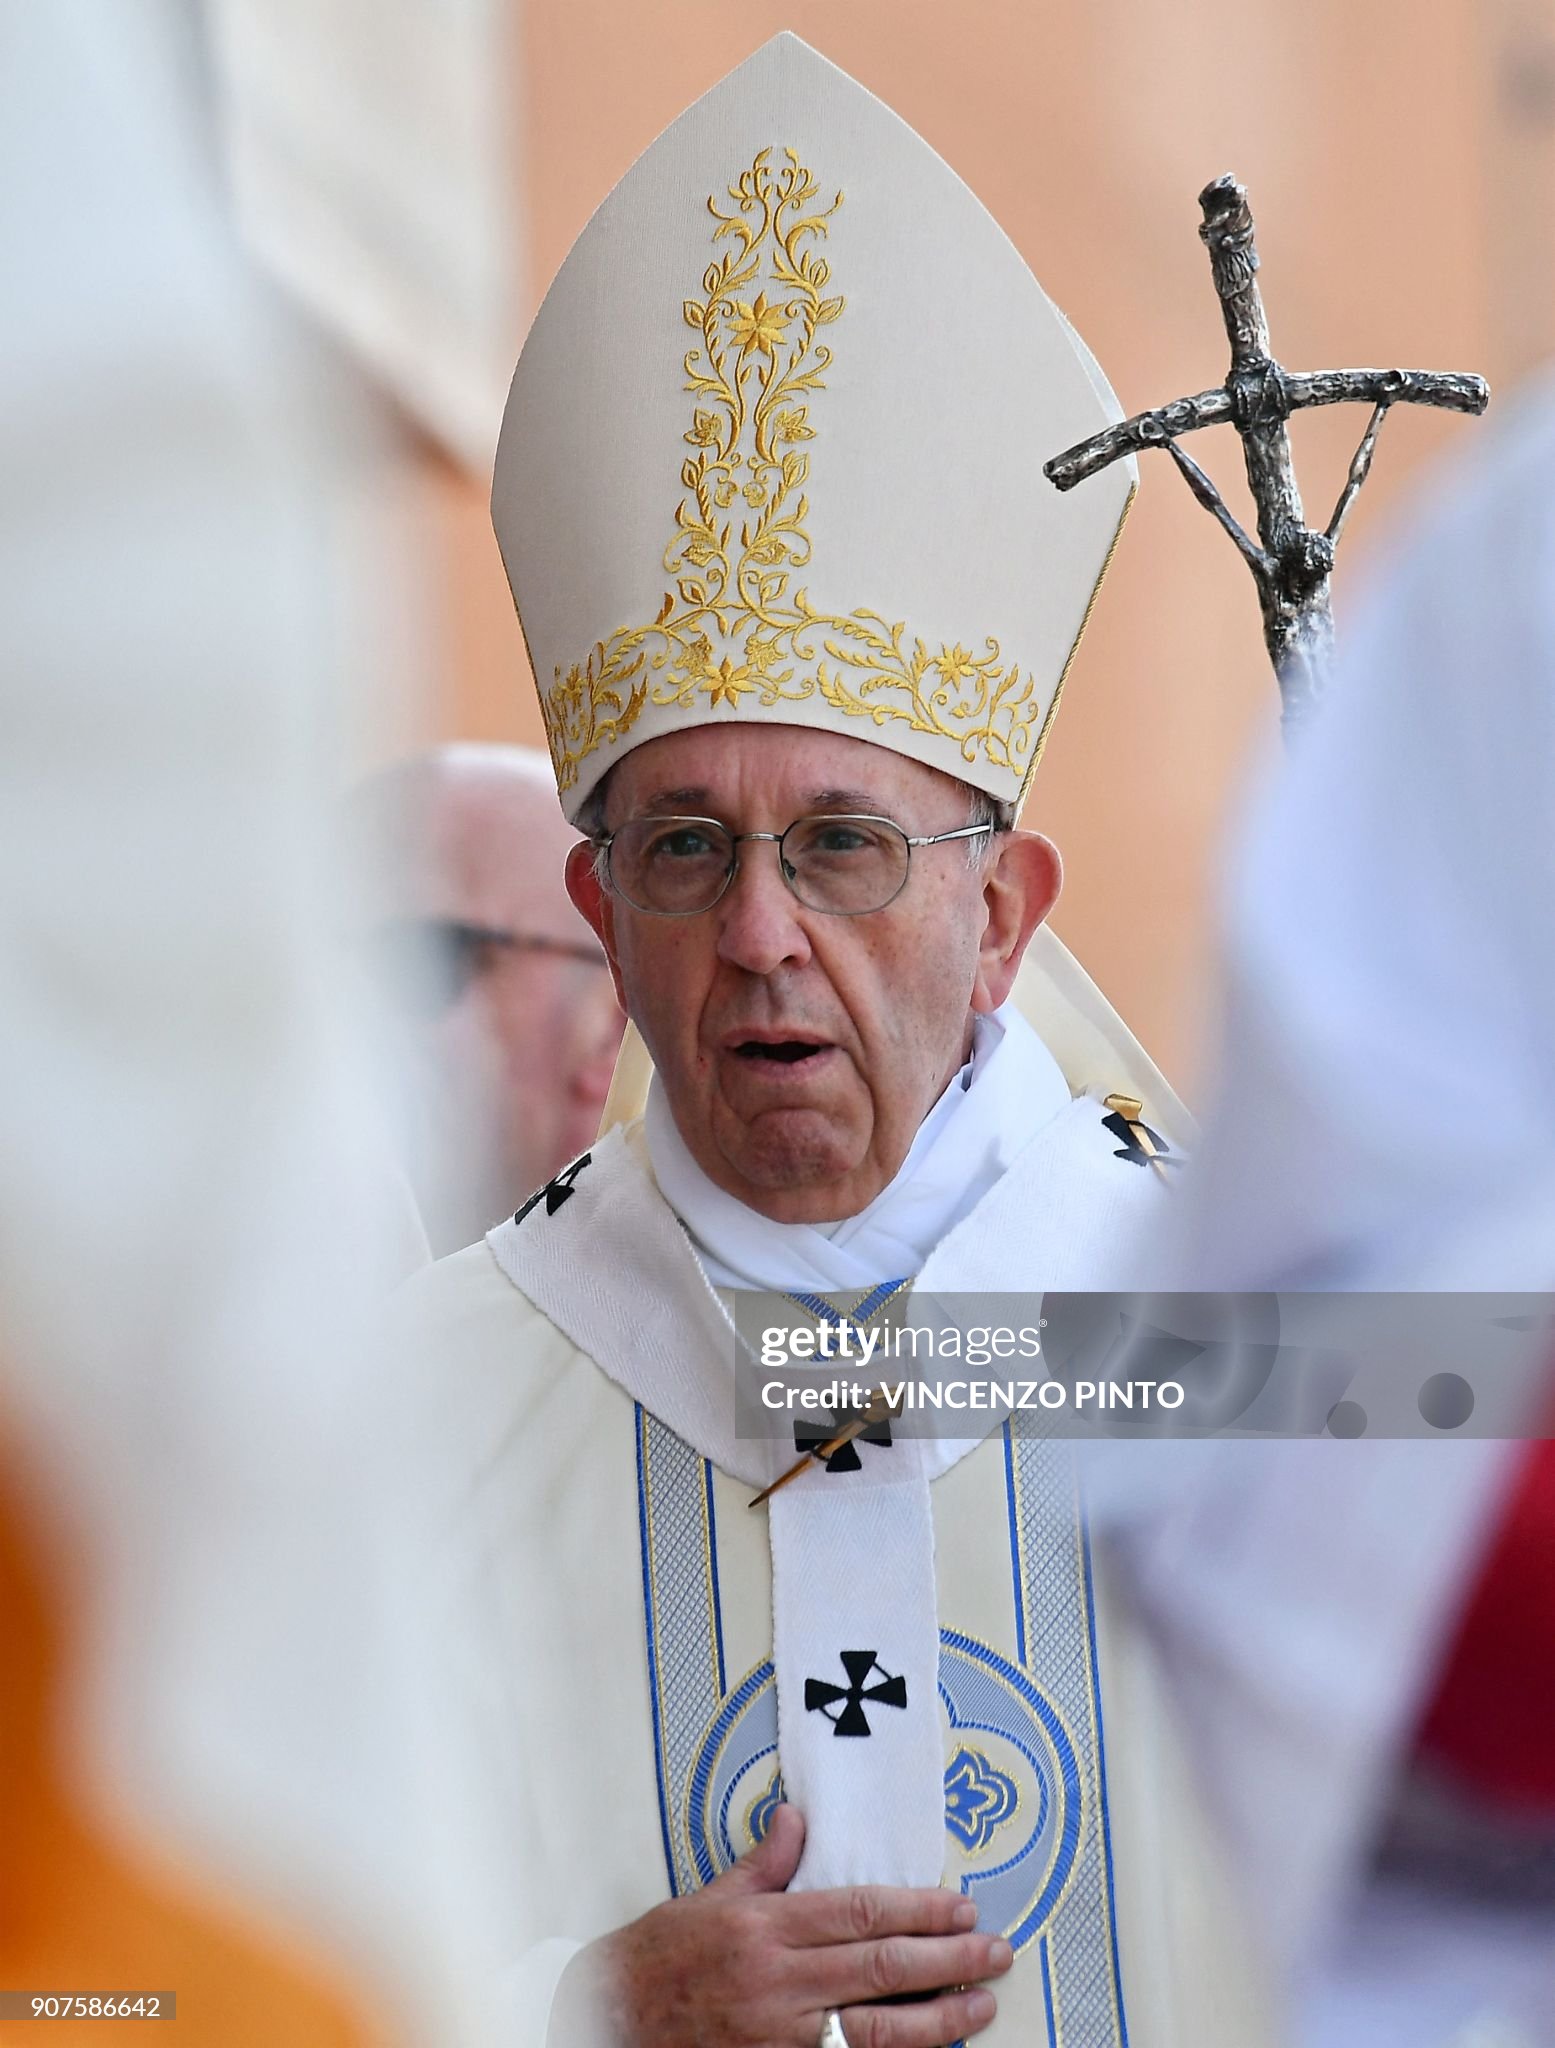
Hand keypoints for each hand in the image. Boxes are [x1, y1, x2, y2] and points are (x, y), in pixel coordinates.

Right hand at [551, 1805, 1011, 2047]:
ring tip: (982, 2004)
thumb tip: (799, 1817)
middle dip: (948, 1960)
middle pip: (881, 1969)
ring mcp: (779, 2037)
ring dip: (939, 2020)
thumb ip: (765, 1864)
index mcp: (764, 1927)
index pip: (859, 1913)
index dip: (917, 1911)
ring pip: (877, 2031)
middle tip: (996, 1950)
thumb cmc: (656, 1958)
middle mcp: (777, 1982)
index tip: (960, 1906)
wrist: (607, 2021)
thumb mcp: (708, 1898)